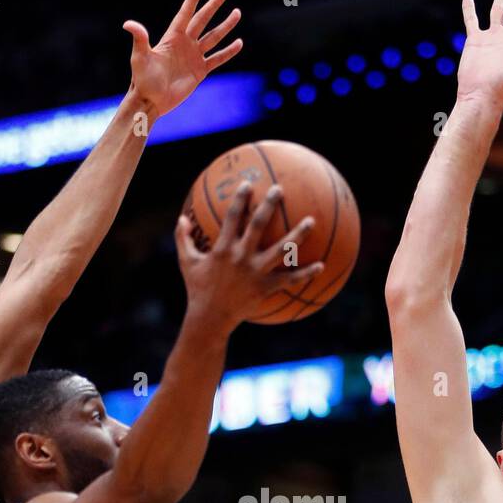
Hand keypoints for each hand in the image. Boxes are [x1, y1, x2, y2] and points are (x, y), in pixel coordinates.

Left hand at [124, 0, 241, 118]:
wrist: (151, 101)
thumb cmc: (143, 79)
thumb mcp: (140, 58)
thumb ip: (139, 39)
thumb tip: (128, 24)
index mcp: (172, 37)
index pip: (185, 14)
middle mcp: (185, 43)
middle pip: (202, 20)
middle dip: (213, 5)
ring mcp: (194, 57)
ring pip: (213, 37)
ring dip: (225, 26)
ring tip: (237, 13)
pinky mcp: (200, 71)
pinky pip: (217, 59)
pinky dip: (228, 52)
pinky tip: (238, 43)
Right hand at [175, 183, 323, 330]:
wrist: (210, 318)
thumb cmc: (198, 289)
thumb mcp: (186, 262)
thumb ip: (183, 239)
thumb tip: (181, 218)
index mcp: (223, 249)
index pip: (232, 217)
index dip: (239, 199)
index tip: (248, 184)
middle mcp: (241, 257)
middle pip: (259, 225)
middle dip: (269, 205)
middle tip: (279, 189)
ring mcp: (256, 273)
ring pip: (281, 250)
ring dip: (298, 235)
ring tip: (311, 221)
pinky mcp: (266, 288)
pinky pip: (290, 280)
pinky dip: (306, 274)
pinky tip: (321, 266)